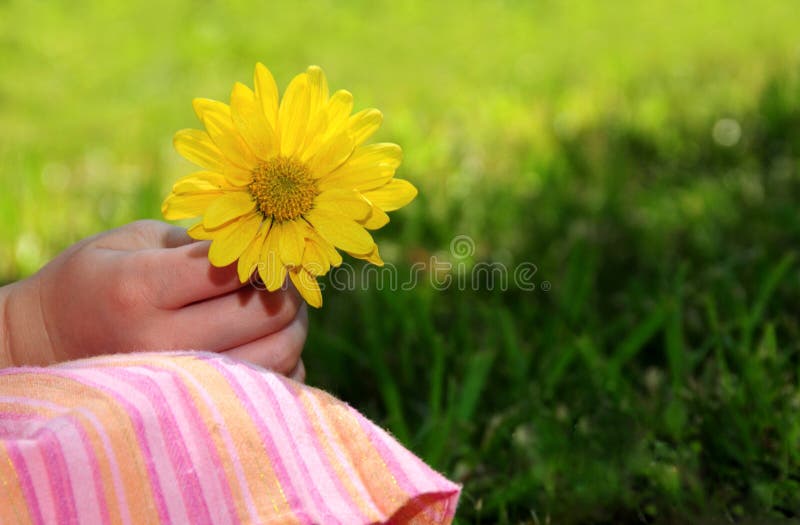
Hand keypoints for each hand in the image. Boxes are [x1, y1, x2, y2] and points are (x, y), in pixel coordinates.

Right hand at [0, 220, 306, 379]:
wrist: (48, 343)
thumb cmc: (97, 279)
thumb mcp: (134, 240)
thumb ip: (199, 243)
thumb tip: (269, 249)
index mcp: (140, 288)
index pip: (236, 266)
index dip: (267, 253)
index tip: (271, 248)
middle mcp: (160, 341)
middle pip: (264, 314)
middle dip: (289, 291)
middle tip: (287, 280)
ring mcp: (178, 383)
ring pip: (276, 356)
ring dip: (294, 329)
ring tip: (281, 311)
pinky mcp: (194, 408)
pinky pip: (268, 389)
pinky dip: (284, 364)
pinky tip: (265, 344)